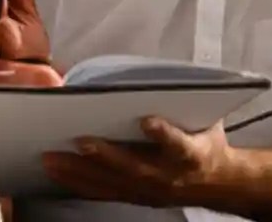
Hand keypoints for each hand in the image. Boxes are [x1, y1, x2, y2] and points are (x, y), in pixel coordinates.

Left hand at [41, 117, 236, 207]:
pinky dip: (79, 184)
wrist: (220, 183)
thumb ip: (185, 102)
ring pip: (112, 182)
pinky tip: (57, 174)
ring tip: (51, 159)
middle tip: (81, 140)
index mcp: (193, 154)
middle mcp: (169, 176)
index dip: (164, 134)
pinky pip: (104, 193)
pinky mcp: (136, 197)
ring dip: (80, 171)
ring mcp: (151, 191)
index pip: (179, 144)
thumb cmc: (208, 141)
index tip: (148, 120)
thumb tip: (165, 74)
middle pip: (135, 167)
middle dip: (107, 155)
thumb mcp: (208, 118)